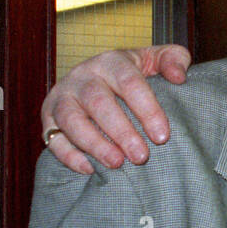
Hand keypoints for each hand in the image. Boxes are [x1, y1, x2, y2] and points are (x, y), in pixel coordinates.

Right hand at [41, 45, 190, 173]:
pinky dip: (68, 154)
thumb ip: (174, 59)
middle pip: (98, 102)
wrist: (96, 76)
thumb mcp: (155, 59)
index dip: (146, 109)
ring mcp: (62, 96)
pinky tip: (89, 168)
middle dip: (121, 131)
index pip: (129, 82)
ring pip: (71, 119)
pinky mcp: (48, 117)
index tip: (162, 136)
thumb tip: (179, 76)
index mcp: (111, 62)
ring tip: (117, 163)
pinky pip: (52, 136)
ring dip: (94, 143)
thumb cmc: (133, 73)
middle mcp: (82, 77)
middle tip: (141, 156)